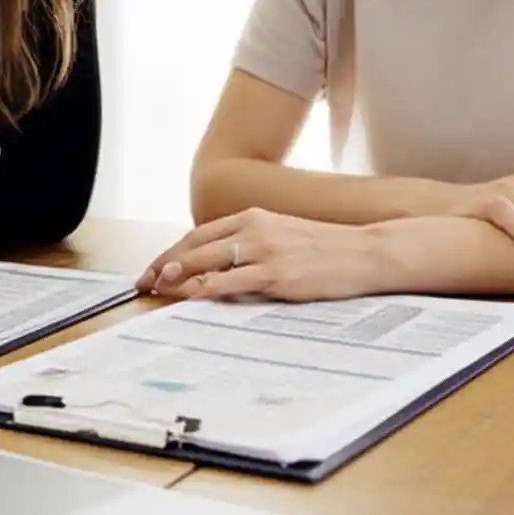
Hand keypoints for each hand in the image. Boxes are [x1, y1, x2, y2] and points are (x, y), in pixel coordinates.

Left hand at [136, 208, 387, 301]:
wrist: (369, 252)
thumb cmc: (328, 250)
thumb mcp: (284, 237)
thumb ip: (251, 247)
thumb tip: (218, 269)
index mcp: (254, 217)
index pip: (199, 234)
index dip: (171, 252)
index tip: (153, 269)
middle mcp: (255, 227)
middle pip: (194, 246)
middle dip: (164, 265)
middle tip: (144, 283)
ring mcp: (266, 250)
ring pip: (207, 261)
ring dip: (178, 275)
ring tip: (158, 288)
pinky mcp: (278, 274)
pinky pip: (232, 281)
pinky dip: (206, 288)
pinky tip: (191, 297)